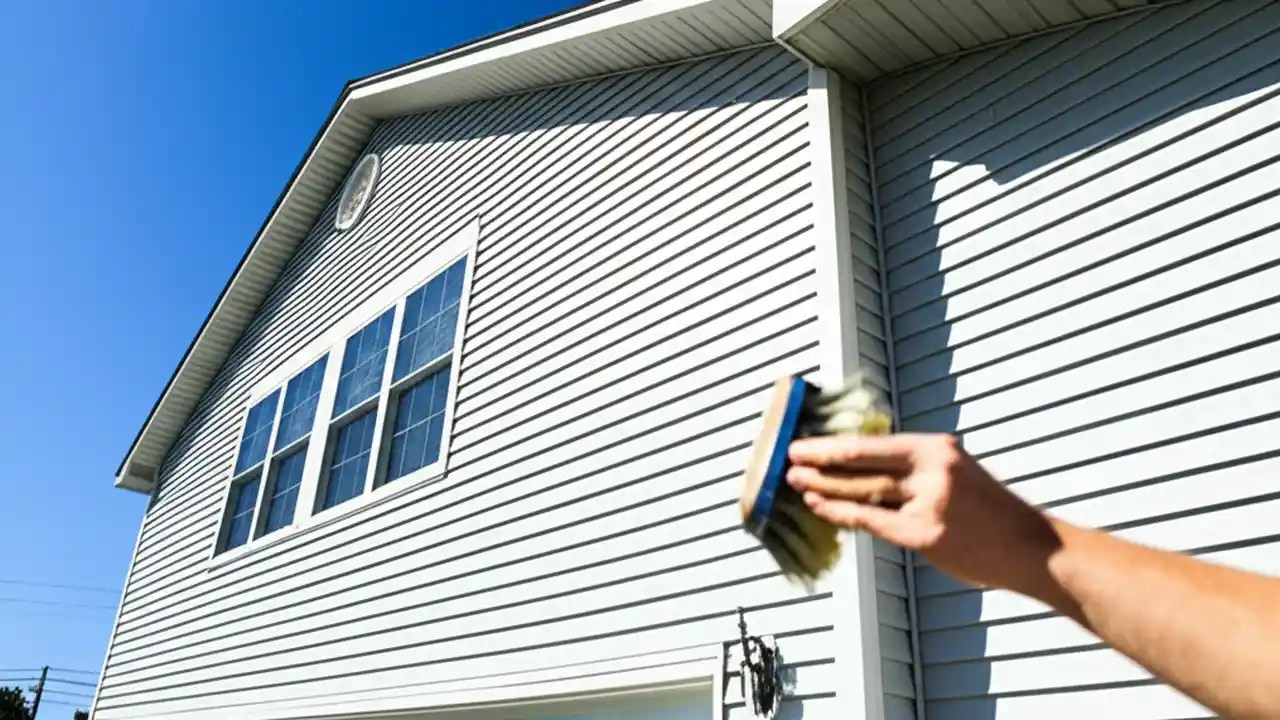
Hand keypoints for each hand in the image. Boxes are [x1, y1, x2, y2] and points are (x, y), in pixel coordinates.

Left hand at [787, 433, 1068, 601]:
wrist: (1031, 546)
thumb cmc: (989, 512)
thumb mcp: (955, 473)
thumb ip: (914, 470)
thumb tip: (861, 470)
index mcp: (936, 447)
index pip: (872, 442)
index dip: (833, 443)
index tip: (805, 441)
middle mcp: (931, 468)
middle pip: (861, 460)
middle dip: (820, 458)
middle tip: (789, 456)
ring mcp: (929, 501)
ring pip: (863, 490)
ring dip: (824, 484)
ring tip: (795, 480)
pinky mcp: (926, 534)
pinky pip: (872, 520)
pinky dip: (841, 512)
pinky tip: (819, 505)